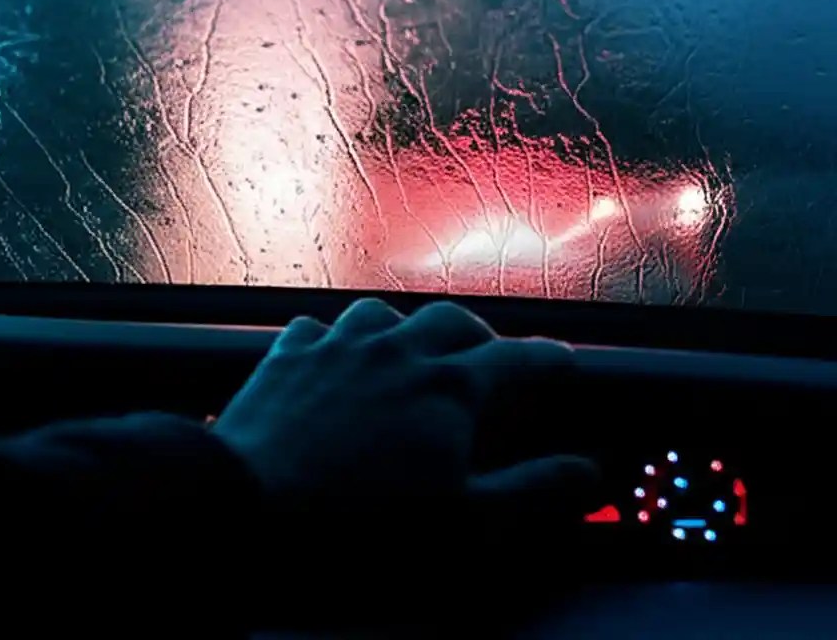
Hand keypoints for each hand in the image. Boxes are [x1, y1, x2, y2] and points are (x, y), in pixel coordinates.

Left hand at [212, 298, 601, 519]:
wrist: (251, 503)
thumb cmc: (362, 521)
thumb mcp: (466, 520)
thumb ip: (532, 489)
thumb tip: (586, 471)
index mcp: (451, 386)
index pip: (519, 360)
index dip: (548, 359)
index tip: (564, 361)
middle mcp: (398, 350)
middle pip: (452, 322)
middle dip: (478, 336)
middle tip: (488, 356)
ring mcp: (338, 346)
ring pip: (382, 314)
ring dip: (404, 329)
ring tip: (408, 351)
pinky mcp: (287, 356)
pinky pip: (317, 329)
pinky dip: (334, 341)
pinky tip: (331, 356)